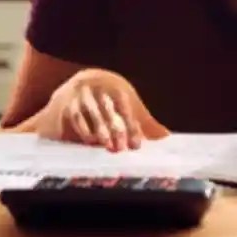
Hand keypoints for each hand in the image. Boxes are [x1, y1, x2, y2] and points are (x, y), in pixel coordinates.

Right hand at [37, 69, 167, 150]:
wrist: (77, 87)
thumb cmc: (109, 101)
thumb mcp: (128, 107)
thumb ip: (145, 123)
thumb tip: (166, 137)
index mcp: (116, 88)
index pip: (126, 107)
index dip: (132, 126)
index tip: (136, 145)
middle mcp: (99, 88)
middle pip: (109, 109)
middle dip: (116, 130)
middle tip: (121, 148)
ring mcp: (83, 95)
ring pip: (93, 112)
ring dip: (100, 130)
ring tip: (108, 146)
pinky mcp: (69, 103)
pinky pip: (77, 116)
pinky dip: (84, 129)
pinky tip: (91, 142)